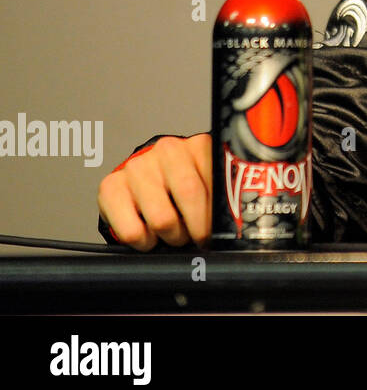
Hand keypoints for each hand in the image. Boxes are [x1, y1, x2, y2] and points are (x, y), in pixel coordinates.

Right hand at [97, 134, 211, 249]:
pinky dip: (144, 242)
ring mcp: (139, 166)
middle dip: (196, 227)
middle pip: (189, 195)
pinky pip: (132, 231)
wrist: (147, 180)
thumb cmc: (183, 186)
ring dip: (170, 237)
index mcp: (199, 146)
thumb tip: (231, 226)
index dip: (217, 213)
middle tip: (196, 237)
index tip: (217, 231)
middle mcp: (168, 151)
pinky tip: (150, 234)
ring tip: (174, 234)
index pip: (216, 180)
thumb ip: (221, 196)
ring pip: (161, 219)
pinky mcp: (111, 186)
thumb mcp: (209, 184)